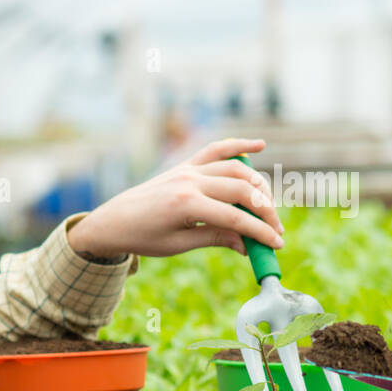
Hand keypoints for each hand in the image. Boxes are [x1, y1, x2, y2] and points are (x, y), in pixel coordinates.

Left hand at [67, 138, 285, 258]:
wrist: (114, 220)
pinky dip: (239, 145)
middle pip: (241, 190)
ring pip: (236, 168)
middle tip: (277, 231)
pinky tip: (260, 145)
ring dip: (258, 186)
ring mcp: (188, 169)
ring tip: (269, 207)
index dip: (260, 232)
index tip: (277, 245)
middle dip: (265, 211)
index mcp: (185, 205)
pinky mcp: (186, 164)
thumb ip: (216, 238)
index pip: (235, 218)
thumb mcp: (179, 245)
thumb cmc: (144, 237)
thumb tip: (248, 244)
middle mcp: (189, 181)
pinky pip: (216, 149)